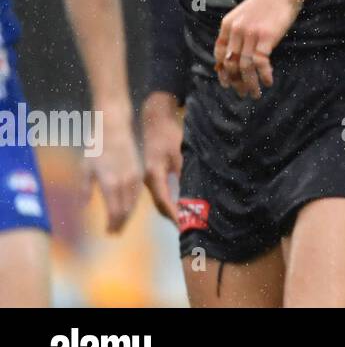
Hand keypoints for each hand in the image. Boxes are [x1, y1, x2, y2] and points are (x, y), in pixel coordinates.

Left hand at [83, 103, 142, 233]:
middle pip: (125, 209)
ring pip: (134, 202)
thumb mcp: (85, 169)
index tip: (108, 232)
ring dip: (128, 215)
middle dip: (121, 223)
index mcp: (109, 184)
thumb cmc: (96, 149)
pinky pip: (138, 192)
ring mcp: (133, 177)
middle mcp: (124, 182)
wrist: (114, 130)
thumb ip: (85, 189)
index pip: (114, 210)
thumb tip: (84, 206)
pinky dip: (134, 203)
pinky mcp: (139, 171)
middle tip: (115, 232)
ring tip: (122, 223)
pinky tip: (129, 207)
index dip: (112, 224)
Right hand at [139, 91, 182, 224]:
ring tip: (188, 221)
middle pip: (161, 205)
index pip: (164, 202)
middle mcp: (149, 180)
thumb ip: (185, 171)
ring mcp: (149, 178)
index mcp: (154, 175)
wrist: (155, 119)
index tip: (187, 225)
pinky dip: (171, 201)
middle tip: (191, 228)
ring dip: (173, 210)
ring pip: (161, 200)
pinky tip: (182, 205)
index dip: (176, 215)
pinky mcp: (154, 174)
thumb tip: (193, 191)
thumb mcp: (180, 151)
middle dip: (175, 217)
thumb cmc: (168, 133)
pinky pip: (162, 193)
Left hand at [213, 0, 305, 98]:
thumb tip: (237, 54)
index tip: (227, 84)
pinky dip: (264, 75)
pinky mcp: (266, 37)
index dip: (222, 71)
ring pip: (245, 67)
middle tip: (243, 93)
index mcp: (228, 24)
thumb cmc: (270, 0)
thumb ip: (239, 31)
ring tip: (255, 94)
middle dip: (235, 82)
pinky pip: (261, 63)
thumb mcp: (247, 14)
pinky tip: (269, 82)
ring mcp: (250, 33)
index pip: (219, 53)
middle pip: (231, 63)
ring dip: (249, 84)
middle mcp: (235, 30)